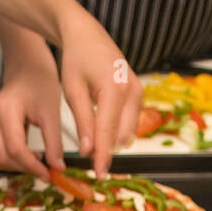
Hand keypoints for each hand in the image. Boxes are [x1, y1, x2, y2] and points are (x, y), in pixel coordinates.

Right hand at [0, 60, 64, 179]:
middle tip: (46, 171)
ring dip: (17, 166)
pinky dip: (10, 160)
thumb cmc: (41, 86)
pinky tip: (27, 154)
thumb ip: (54, 143)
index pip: (15, 149)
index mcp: (4, 110)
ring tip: (37, 160)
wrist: (27, 71)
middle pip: (3, 157)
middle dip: (25, 168)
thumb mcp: (52, 113)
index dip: (32, 166)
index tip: (49, 175)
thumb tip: (58, 169)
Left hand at [58, 13, 142, 173]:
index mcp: (114, 89)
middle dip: (106, 151)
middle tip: (90, 164)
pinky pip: (130, 123)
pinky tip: (101, 132)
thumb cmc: (76, 59)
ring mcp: (139, 92)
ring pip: (128, 132)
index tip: (99, 175)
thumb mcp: (72, 91)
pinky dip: (116, 131)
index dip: (102, 157)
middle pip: (121, 136)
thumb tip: (88, 152)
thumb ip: (83, 122)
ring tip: (92, 145)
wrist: (87, 35)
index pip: (108, 132)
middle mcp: (132, 91)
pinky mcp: (139, 94)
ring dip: (111, 142)